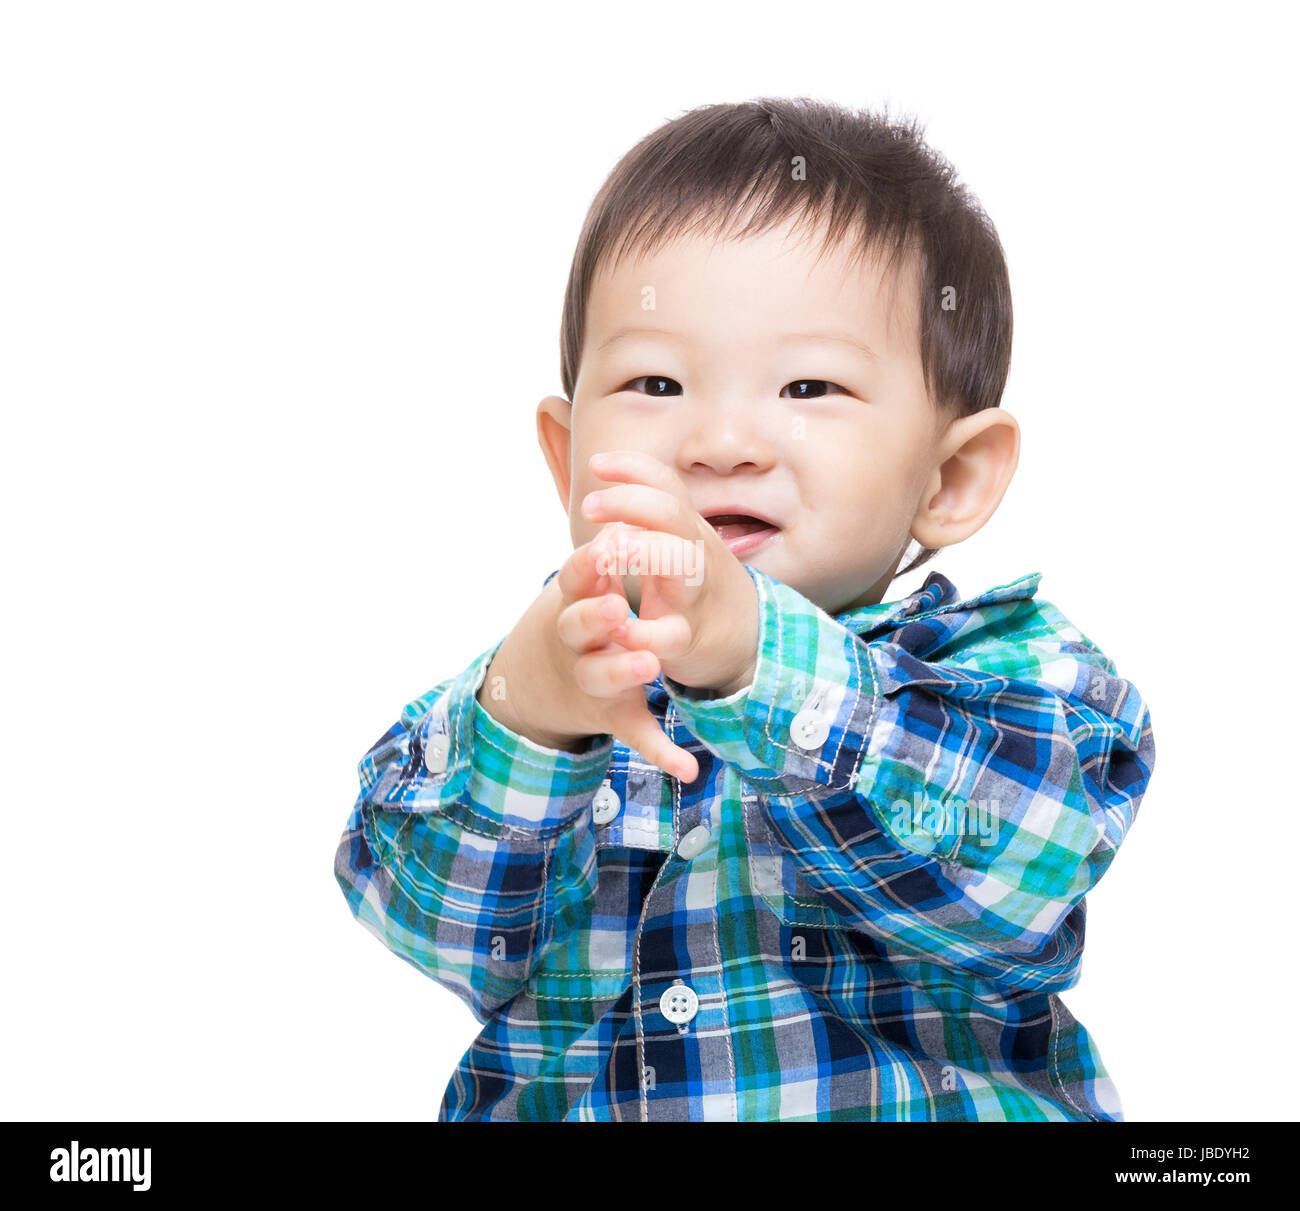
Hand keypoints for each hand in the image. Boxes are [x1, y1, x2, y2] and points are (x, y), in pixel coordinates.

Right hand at [478, 524, 700, 782]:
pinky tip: (689, 768)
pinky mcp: (612, 713)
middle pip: (577, 626)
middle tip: (617, 608)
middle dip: (596, 616)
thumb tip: (627, 483)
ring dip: (622, 671)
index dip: (590, 565)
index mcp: (573, 600)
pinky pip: (637, 733)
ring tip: (648, 666)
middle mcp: (575, 640)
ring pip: (601, 677)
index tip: (609, 548)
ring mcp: (590, 678)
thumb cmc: (576, 617)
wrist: (538, 685)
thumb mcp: (582, 581)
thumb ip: (607, 546)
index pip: (577, 576)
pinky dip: (662, 753)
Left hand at [581, 450, 759, 697]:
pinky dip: (641, 633)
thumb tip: (604, 467)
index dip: (632, 467)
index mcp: (686, 529)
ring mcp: (693, 595)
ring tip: (607, 550)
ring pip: (681, 562)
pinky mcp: (686, 638)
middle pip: (672, 513)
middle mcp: (694, 553)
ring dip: (644, 550)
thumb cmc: (696, 583)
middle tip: (589, 506)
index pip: (666, 485)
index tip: (596, 463)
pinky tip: (615, 628)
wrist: (746, 638)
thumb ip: (648, 509)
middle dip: (629, 501)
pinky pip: (669, 634)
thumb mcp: (679, 540)